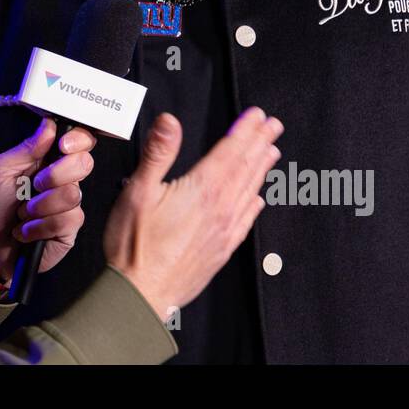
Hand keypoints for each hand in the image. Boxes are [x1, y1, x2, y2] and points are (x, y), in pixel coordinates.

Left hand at [0, 118, 97, 282]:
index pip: (78, 143)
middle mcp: (61, 181)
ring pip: (73, 194)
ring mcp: (67, 206)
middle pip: (84, 163)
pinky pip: (67, 220)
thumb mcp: (0, 170)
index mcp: (47, 162)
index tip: (63, 145)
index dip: (78, 140)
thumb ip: (26, 148)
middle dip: (55, 174)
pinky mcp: (68, 230)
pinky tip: (26, 231)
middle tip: (34, 185)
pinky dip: (39, 226)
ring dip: (40, 206)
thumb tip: (49, 125)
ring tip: (22, 214)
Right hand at [104, 107, 281, 321]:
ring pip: (250, 190)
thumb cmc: (136, 246)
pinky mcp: (222, 249)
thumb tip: (169, 122)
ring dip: (262, 168)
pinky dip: (255, 203)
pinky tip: (258, 198)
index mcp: (202, 190)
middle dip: (260, 142)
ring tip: (271, 152)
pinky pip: (246, 220)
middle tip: (273, 126)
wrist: (142, 293)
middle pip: (246, 167)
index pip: (230, 151)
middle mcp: (220, 209)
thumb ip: (158, 153)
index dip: (245, 130)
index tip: (257, 116)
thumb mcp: (138, 191)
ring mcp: (224, 230)